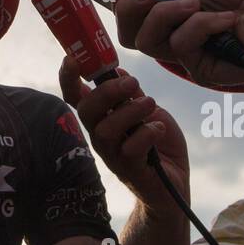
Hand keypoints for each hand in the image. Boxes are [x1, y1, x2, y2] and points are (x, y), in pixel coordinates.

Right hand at [59, 59, 189, 220]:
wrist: (174, 184)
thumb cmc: (158, 145)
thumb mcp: (147, 111)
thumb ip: (132, 94)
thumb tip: (118, 71)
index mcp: (102, 118)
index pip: (75, 97)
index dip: (68, 79)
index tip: (71, 59)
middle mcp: (101, 137)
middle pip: (86, 111)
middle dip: (107, 92)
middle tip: (132, 83)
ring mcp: (113, 156)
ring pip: (105, 130)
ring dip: (130, 111)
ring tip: (151, 104)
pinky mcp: (131, 171)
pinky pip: (130, 149)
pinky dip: (146, 133)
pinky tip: (159, 129)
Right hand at [113, 0, 243, 87]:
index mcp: (176, 8)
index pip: (133, 16)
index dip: (123, 2)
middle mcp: (178, 32)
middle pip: (130, 36)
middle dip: (129, 11)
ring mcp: (191, 53)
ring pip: (149, 44)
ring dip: (166, 15)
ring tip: (195, 3)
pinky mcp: (204, 70)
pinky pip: (182, 48)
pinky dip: (200, 26)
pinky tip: (227, 19)